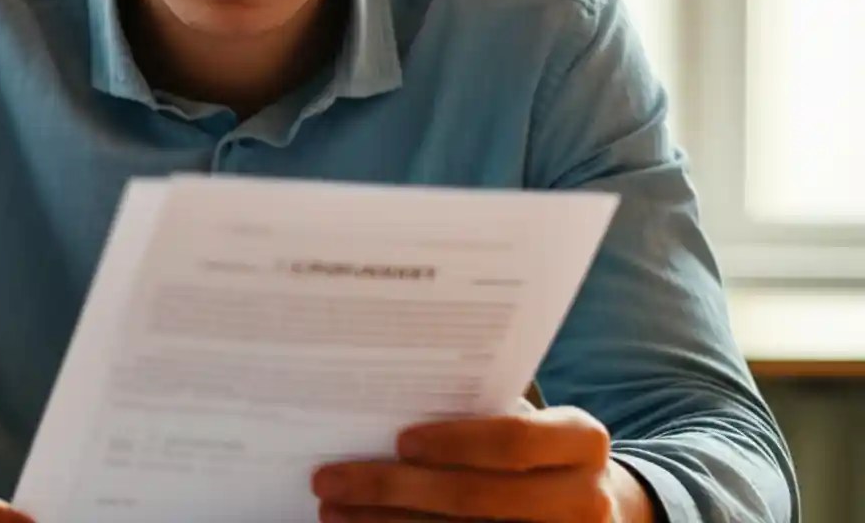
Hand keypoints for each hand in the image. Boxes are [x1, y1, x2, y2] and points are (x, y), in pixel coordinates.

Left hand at [310, 402, 656, 521]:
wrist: (592, 509)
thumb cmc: (535, 453)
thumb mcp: (528, 427)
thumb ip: (477, 416)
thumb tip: (379, 409)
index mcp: (581, 441)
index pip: (514, 440)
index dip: (454, 442)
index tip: (398, 440)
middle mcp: (584, 499)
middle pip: (477, 498)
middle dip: (394, 488)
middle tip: (329, 479)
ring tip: (333, 512)